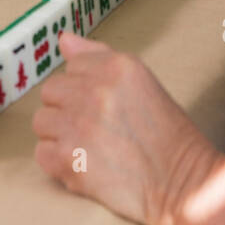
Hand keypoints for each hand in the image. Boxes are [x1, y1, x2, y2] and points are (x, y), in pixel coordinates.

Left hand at [32, 30, 219, 224]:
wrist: (182, 184)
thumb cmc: (165, 135)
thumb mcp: (140, 81)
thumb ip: (99, 56)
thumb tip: (63, 40)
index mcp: (115, 66)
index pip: (71, 66)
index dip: (84, 89)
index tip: (102, 106)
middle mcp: (94, 90)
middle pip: (50, 92)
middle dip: (67, 110)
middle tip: (95, 129)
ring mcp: (79, 124)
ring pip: (42, 122)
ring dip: (60, 136)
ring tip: (89, 148)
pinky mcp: (68, 158)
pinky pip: (41, 153)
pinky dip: (58, 163)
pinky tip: (85, 165)